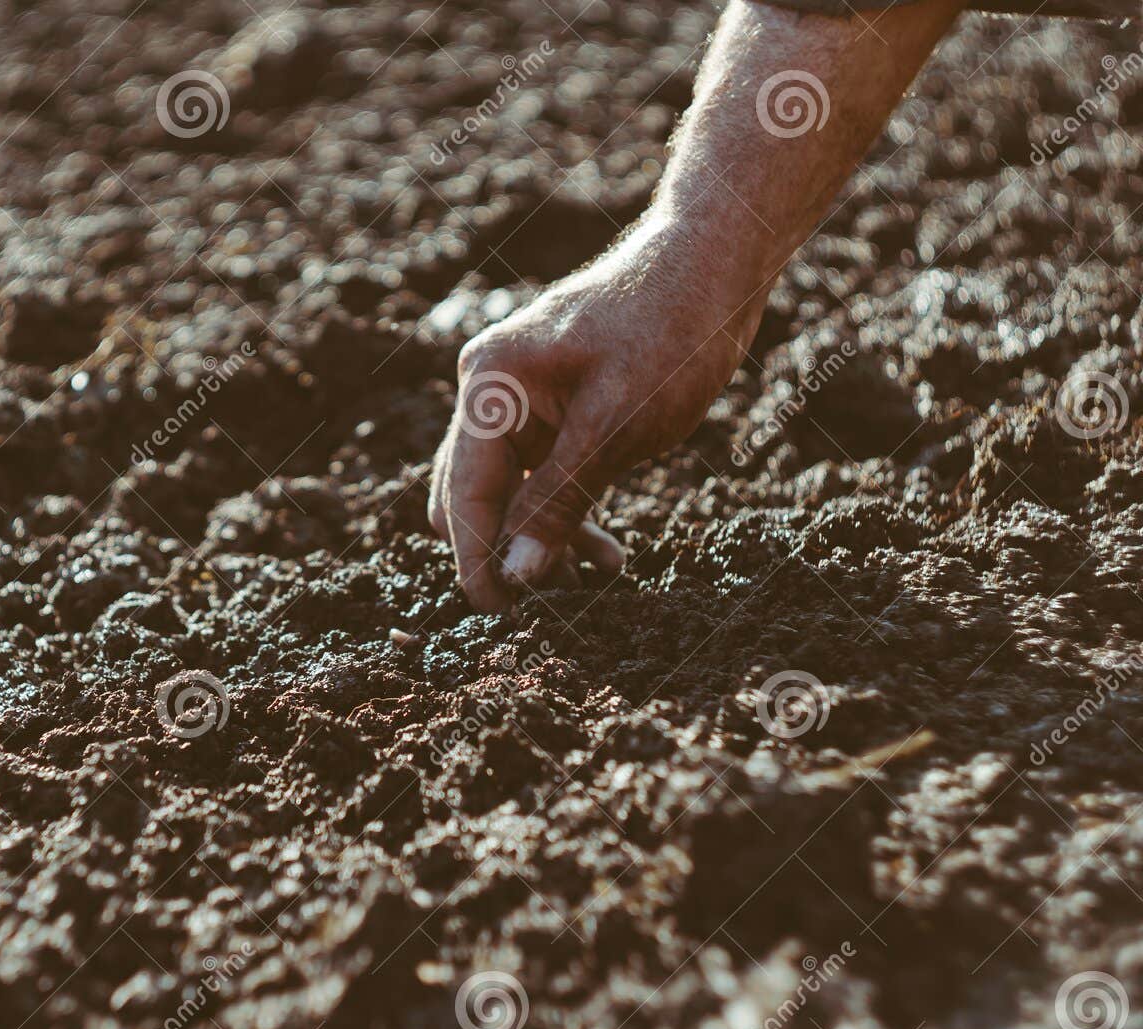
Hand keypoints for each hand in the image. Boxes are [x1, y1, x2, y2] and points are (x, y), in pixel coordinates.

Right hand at [427, 215, 765, 611]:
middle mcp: (491, 390)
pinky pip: (541, 477)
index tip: (496, 613)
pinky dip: (565, 513)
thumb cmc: (669, 332)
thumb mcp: (616, 428)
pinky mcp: (552, 409)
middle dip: (502, 550)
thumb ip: (559, 503)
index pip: (464, 489)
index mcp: (491, 385)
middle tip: (546, 604)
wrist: (714, 265)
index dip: (474, 556)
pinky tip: (605, 553)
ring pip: (508, 492)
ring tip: (589, 584)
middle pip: (471, 493)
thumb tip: (515, 575)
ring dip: (538, 538)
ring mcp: (518, 400)